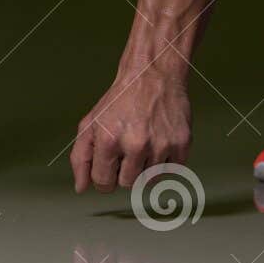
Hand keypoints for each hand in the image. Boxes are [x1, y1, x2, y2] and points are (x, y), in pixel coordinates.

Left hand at [71, 72, 190, 193]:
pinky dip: (166, 161)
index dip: (104, 176)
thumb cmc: (120, 100)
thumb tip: (81, 188)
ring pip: (150, 181)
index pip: (103, 183)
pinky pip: (172, 171)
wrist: (152, 74)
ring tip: (144, 142)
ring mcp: (161, 145)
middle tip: (128, 147)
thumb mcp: (90, 124)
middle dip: (125, 170)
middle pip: (127, 184)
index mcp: (109, 139)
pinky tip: (160, 140)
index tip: (110, 163)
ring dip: (146, 167)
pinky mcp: (182, 143)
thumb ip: (80, 158)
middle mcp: (135, 144)